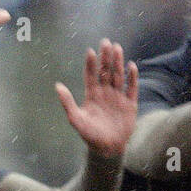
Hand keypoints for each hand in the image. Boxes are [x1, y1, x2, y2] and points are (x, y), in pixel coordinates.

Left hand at [56, 40, 138, 156]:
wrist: (107, 148)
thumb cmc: (90, 135)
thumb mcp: (76, 119)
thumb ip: (68, 102)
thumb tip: (57, 86)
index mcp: (92, 95)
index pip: (91, 75)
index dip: (91, 64)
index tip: (90, 51)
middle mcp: (105, 93)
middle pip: (105, 71)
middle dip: (105, 57)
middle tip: (105, 42)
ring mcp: (118, 97)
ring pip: (118, 75)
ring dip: (118, 62)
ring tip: (117, 48)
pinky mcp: (130, 104)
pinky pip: (132, 87)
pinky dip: (132, 77)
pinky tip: (131, 66)